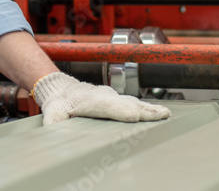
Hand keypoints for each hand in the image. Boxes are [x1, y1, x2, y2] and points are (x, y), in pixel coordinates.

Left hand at [33, 72, 170, 125]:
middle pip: (126, 103)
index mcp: (88, 100)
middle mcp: (103, 95)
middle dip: (144, 110)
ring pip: (133, 102)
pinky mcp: (116, 98)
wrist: (60, 88)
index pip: (109, 106)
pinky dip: (148, 108)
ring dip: (150, 109)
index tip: (136, 116)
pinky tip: (159, 113)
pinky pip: (133, 103)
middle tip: (163, 116)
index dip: (122, 111)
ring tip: (166, 114)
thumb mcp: (52, 114)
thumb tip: (53, 131)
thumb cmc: (57, 103)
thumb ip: (54, 123)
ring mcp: (111, 95)